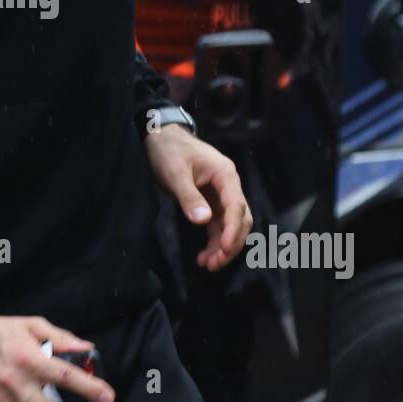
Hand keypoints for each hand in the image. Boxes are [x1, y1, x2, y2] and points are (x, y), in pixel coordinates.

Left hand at [143, 124, 252, 271]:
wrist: (161, 137)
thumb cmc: (169, 151)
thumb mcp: (175, 173)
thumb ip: (189, 197)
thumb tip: (203, 222)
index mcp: (225, 175)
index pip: (236, 206)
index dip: (232, 230)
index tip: (223, 249)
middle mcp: (229, 185)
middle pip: (240, 219)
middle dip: (231, 243)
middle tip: (214, 264)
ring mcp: (221, 194)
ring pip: (231, 225)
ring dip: (223, 246)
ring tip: (208, 265)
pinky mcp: (211, 201)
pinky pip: (218, 224)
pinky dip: (214, 240)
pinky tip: (204, 255)